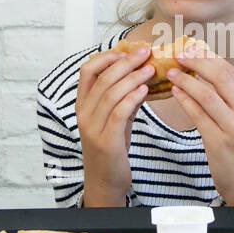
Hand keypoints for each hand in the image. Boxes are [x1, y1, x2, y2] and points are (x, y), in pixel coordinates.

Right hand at [75, 45, 154, 205]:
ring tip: (151, 69)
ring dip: (133, 77)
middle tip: (145, 53)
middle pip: (102, 78)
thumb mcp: (115, 118)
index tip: (127, 51)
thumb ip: (123, 98)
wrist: (105, 181)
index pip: (87, 71)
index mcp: (83, 105)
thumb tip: (141, 75)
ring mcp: (93, 128)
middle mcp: (84, 114)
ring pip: (111, 93)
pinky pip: (119, 113)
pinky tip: (145, 90)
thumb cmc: (111, 148)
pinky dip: (132, 98)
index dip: (107, 57)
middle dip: (125, 62)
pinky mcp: (106, 141)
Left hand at [169, 42, 233, 205]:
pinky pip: (198, 115)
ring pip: (207, 94)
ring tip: (171, 72)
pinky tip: (174, 92)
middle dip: (197, 61)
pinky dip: (185, 100)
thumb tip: (204, 69)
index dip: (208, 56)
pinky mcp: (219, 142)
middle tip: (178, 53)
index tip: (190, 47)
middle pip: (220, 77)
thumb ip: (228, 97)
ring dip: (186, 80)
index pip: (229, 71)